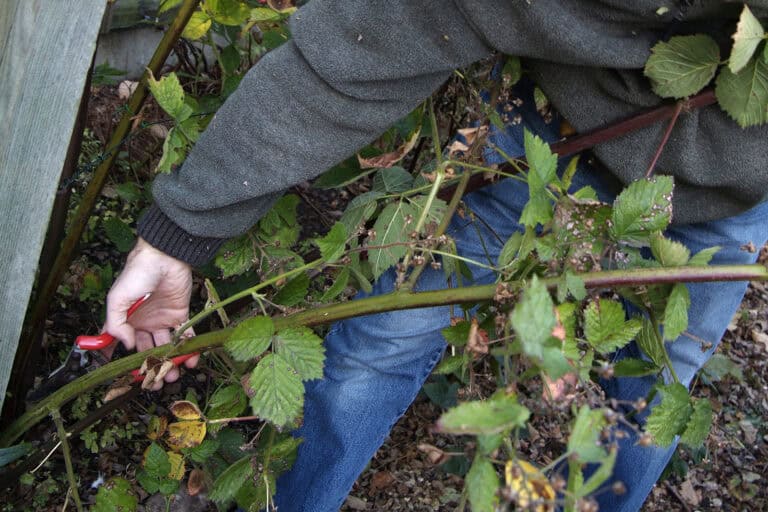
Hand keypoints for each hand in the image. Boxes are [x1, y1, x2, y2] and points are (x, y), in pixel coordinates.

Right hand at [104, 237, 198, 389]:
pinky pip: (184, 336)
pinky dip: (189, 349)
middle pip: (145, 352)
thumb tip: (126, 345)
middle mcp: (142, 323)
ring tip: (172, 375)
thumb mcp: (118, 298)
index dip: (121, 361)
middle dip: (150, 368)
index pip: (119, 345)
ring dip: (168, 363)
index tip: (126, 377)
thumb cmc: (137, 273)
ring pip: (165, 348)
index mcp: (124, 321)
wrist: (165, 257)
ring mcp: (161, 320)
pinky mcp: (180, 315)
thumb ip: (116, 323)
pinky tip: (191, 360)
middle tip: (155, 382)